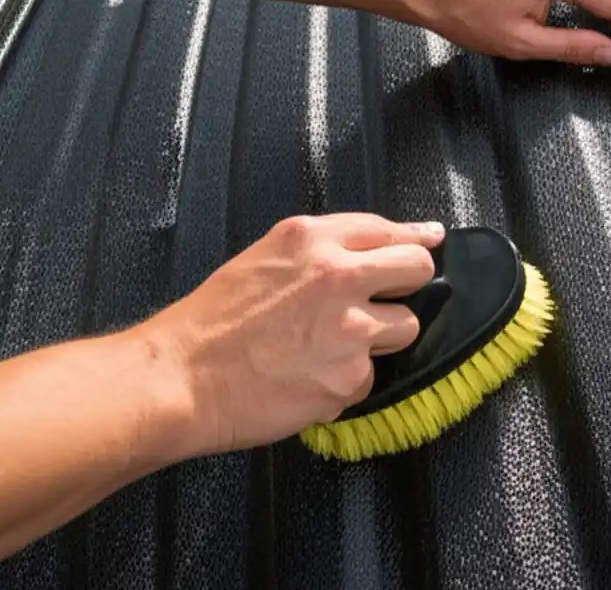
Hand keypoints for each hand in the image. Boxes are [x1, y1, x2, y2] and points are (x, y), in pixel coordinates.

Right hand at [137, 213, 443, 456]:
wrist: (179, 379)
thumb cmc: (211, 323)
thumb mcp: (263, 259)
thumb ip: (320, 250)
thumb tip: (374, 247)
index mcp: (311, 239)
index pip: (388, 229)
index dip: (415, 238)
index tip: (430, 240)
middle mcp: (338, 276)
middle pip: (417, 270)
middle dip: (410, 284)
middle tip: (388, 299)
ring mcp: (349, 328)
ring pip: (404, 328)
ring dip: (379, 340)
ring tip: (329, 348)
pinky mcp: (350, 377)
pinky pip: (371, 377)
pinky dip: (347, 382)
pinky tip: (309, 379)